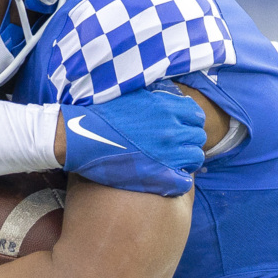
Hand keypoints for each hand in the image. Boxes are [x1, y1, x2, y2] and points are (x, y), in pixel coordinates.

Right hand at [62, 81, 205, 195]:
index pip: (197, 116)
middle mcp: (171, 131)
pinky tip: (168, 177)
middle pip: (198, 138)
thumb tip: (172, 97)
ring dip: (186, 160)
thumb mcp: (133, 95)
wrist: (80, 137)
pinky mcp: (158, 177)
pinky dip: (179, 181)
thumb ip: (156, 97)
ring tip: (172, 161)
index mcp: (166, 109)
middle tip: (174, 146)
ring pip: (195, 159)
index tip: (181, 127)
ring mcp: (167, 155)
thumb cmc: (102, 115)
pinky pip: (184, 182)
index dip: (190, 122)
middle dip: (188, 141)